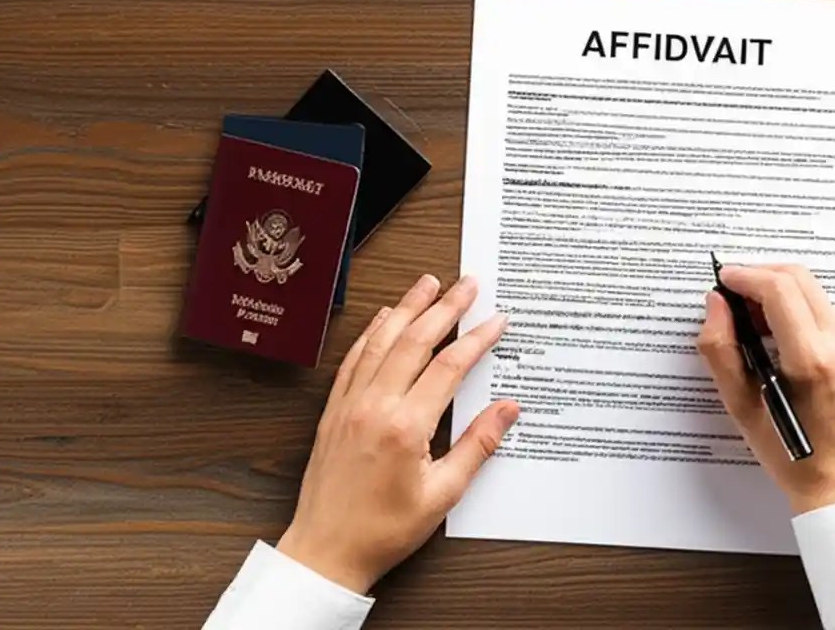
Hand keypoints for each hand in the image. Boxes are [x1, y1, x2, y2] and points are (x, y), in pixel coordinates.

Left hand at [277, 274, 518, 593]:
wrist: (326, 551)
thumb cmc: (383, 530)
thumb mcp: (443, 494)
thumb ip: (477, 445)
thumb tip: (507, 410)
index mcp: (406, 426)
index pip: (450, 366)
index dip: (477, 338)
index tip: (497, 319)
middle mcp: (374, 406)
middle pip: (415, 341)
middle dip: (445, 307)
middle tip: (467, 283)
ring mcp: (350, 405)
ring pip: (381, 342)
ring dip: (407, 308)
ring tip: (427, 283)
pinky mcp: (334, 412)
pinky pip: (354, 360)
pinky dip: (372, 334)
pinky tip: (384, 319)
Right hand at [698, 265, 834, 514]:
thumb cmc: (790, 453)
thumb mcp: (740, 405)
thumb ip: (720, 349)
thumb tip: (715, 305)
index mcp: (811, 359)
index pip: (779, 290)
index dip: (746, 276)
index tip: (722, 280)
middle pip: (798, 278)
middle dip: (759, 275)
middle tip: (730, 293)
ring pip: (810, 288)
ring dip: (775, 288)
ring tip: (746, 314)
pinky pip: (819, 306)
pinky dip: (791, 304)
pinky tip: (769, 327)